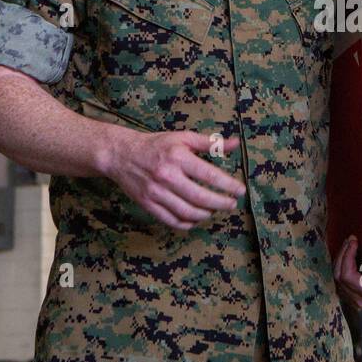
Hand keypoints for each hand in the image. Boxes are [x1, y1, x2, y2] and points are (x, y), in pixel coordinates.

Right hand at [103, 129, 245, 230]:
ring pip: (187, 212)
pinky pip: (171, 220)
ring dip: (206, 214)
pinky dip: (187, 223)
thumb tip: (235, 143)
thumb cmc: (156, 145)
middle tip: (232, 204)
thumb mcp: (182, 138)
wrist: (122, 155)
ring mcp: (156, 192)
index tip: (240, 191)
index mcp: (178, 158)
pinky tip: (196, 218)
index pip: (209, 175)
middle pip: (201, 198)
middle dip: (221, 204)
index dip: (228, 186)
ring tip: (214, 210)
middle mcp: (167, 176)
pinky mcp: (147, 204)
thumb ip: (209, 143)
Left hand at [334, 235, 361, 309]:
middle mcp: (358, 299)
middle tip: (349, 240)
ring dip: (340, 257)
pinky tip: (344, 253)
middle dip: (343, 254)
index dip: (348, 257)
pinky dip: (339, 264)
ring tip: (346, 244)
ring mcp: (349, 299)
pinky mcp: (343, 295)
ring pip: (336, 276)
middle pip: (340, 275)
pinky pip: (336, 277)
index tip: (353, 242)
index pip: (349, 275)